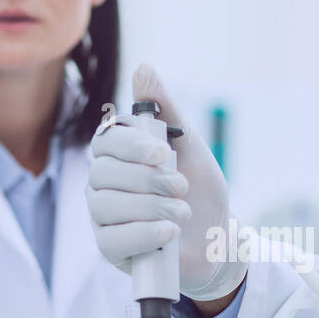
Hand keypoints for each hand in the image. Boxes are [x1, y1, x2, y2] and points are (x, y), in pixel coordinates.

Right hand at [86, 64, 246, 300]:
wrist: (216, 238)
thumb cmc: (198, 190)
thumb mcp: (190, 146)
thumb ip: (165, 110)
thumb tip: (143, 69)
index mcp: (118, 155)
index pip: (106, 140)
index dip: (133, 145)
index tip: (166, 153)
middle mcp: (103, 183)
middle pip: (103, 173)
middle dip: (148, 180)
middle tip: (182, 187)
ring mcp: (102, 217)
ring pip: (106, 205)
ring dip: (151, 207)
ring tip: (182, 212)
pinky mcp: (110, 248)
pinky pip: (111, 240)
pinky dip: (144, 234)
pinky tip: (169, 233)